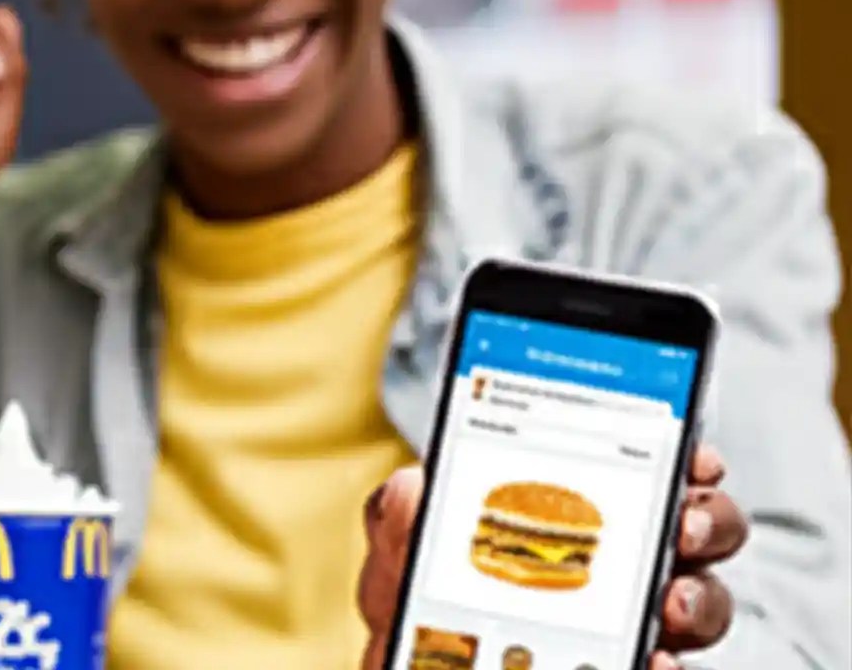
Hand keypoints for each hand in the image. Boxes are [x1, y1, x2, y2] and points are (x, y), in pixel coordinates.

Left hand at [357, 445, 747, 669]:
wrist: (418, 664)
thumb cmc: (413, 621)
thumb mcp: (398, 565)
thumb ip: (399, 522)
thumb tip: (411, 488)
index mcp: (558, 515)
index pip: (637, 471)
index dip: (678, 456)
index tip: (695, 456)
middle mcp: (606, 569)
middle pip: (690, 531)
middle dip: (707, 522)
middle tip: (687, 527)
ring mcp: (621, 628)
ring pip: (696, 605)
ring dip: (698, 599)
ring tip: (671, 606)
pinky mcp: (627, 666)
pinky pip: (666, 666)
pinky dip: (666, 666)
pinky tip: (652, 663)